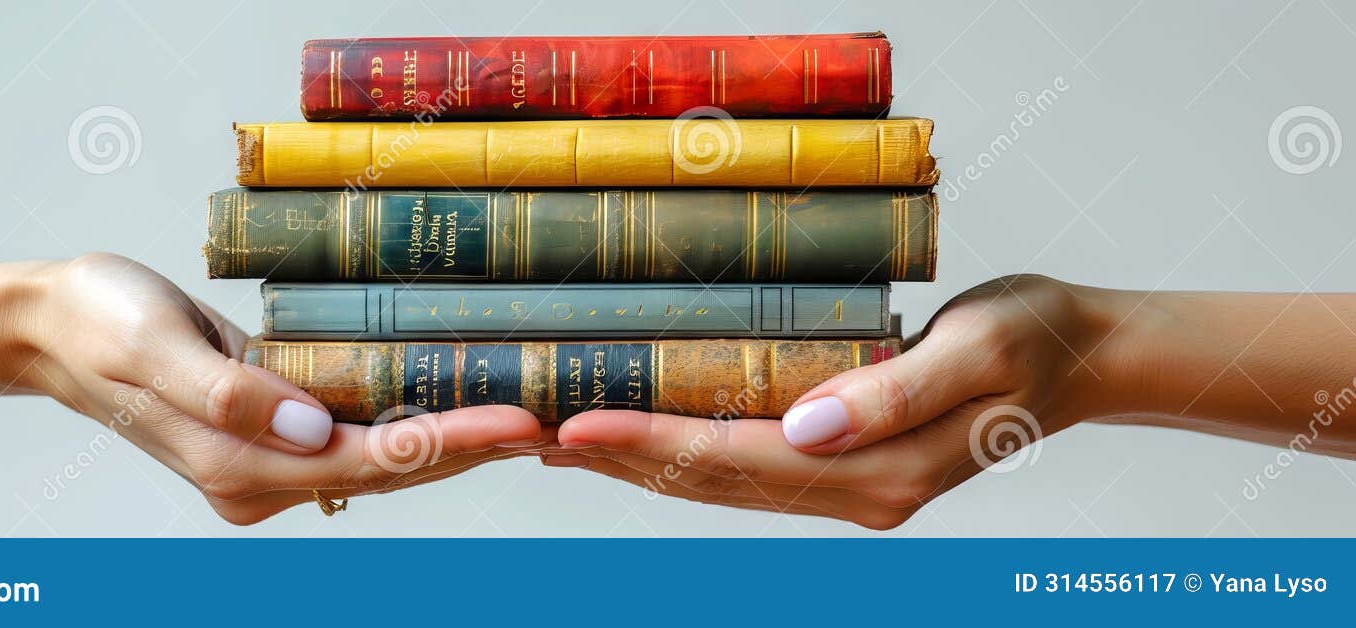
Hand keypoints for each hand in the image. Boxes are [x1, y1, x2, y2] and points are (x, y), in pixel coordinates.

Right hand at [0, 253, 545, 523]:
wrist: (56, 323)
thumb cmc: (102, 322)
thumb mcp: (155, 347)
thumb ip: (230, 391)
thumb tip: (311, 424)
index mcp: (238, 466)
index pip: (368, 460)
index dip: (447, 443)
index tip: (516, 421)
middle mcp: (259, 477)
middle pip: (387, 470)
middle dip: (469, 448)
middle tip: (551, 422)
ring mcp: (266, 462)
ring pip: (377, 459)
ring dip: (449, 442)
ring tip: (525, 418)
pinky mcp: (270, 435)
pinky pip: (354, 437)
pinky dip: (408, 425)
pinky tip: (454, 404)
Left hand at [546, 275, 1127, 528]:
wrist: (1085, 357)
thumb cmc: (1035, 339)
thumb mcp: (978, 350)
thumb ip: (892, 393)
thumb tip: (804, 426)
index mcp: (882, 473)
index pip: (739, 460)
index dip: (652, 446)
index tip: (576, 427)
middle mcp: (859, 492)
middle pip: (716, 482)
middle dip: (623, 462)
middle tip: (535, 436)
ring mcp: (853, 486)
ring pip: (725, 483)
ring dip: (645, 465)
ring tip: (564, 443)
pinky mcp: (848, 466)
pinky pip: (752, 467)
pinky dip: (688, 455)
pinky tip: (644, 439)